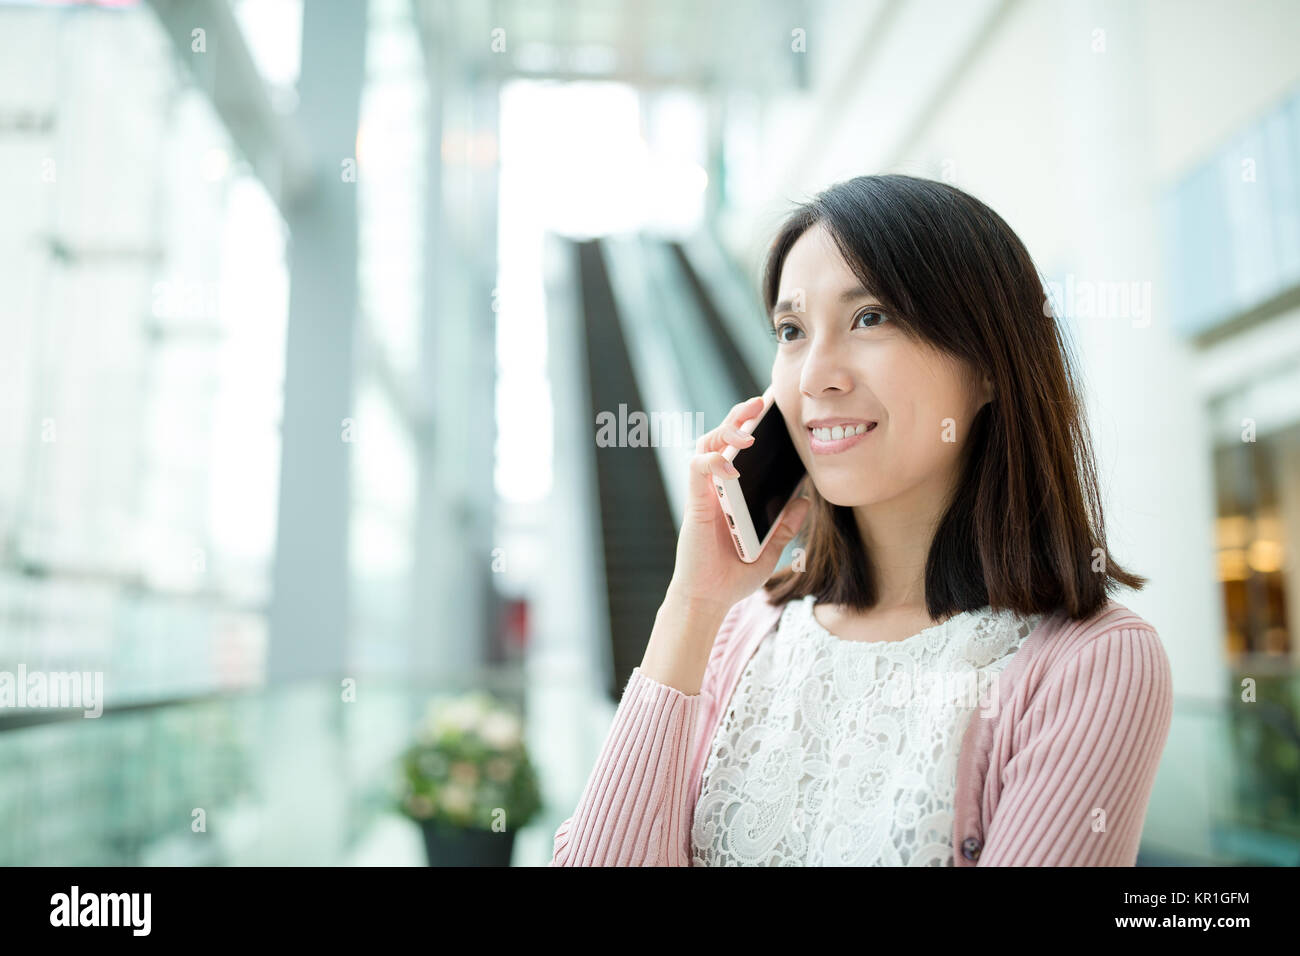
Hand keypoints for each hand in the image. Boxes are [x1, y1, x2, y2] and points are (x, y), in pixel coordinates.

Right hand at [665, 395, 810, 614]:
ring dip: (728, 430)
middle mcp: (717, 486)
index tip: (776, 409)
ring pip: (707, 444)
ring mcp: (705, 493)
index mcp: (733, 491)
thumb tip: (806, 500)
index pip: (740, 448)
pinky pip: (697, 469)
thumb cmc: (733, 575)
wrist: (709, 600)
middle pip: (722, 436)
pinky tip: (731, 466)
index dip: (753, 425)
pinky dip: (713, 462)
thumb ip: (785, 525)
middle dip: (741, 414)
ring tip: (750, 429)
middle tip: (763, 400)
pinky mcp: (695, 504)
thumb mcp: (770, 549)